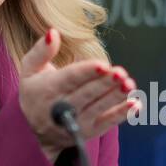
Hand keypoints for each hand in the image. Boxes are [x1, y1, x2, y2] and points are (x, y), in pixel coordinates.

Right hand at [19, 28, 138, 162]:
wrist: (38, 133)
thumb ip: (40, 51)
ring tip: (129, 85)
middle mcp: (61, 109)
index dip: (86, 72)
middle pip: (87, 94)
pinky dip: (122, 115)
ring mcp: (77, 123)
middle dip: (105, 84)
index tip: (103, 64)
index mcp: (47, 90)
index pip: (69, 79)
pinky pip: (108, 123)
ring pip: (99, 108)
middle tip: (121, 73)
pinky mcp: (90, 132)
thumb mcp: (30, 71)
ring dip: (115, 97)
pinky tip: (135, 104)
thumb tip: (53, 32)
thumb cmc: (36, 93)